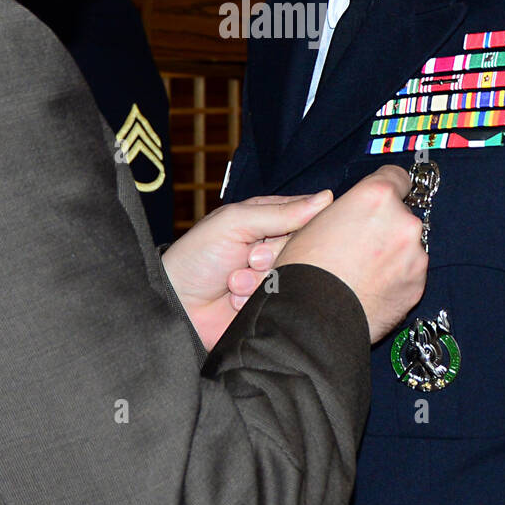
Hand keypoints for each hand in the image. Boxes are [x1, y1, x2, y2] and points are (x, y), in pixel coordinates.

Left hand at [163, 191, 332, 349]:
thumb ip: (280, 213)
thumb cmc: (197, 257)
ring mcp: (275, 275)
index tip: (270, 237)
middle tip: (249, 259)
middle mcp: (275, 245)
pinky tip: (236, 301)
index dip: (297, 228)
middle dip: (272, 256)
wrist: (177, 306)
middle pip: (304, 247)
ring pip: (295, 275)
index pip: (308, 215)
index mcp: (268, 217)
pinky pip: (285, 300)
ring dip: (260, 280)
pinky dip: (257, 300)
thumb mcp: (235, 223)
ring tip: (233, 283)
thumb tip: (327, 198)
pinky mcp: (273, 302)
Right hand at [267, 166, 427, 342]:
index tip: (381, 200)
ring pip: (407, 247)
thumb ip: (346, 211)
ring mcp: (415, 256)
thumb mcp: (314, 223)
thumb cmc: (305, 270)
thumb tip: (355, 214)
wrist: (312, 318)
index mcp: (376, 197)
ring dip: (392, 256)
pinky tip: (370, 290)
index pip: (397, 177)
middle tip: (358, 246)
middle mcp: (402, 222)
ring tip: (361, 273)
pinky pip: (409, 275)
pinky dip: (396, 280)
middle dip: (385, 228)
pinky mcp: (417, 286)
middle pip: (401, 215)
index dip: (386, 188)